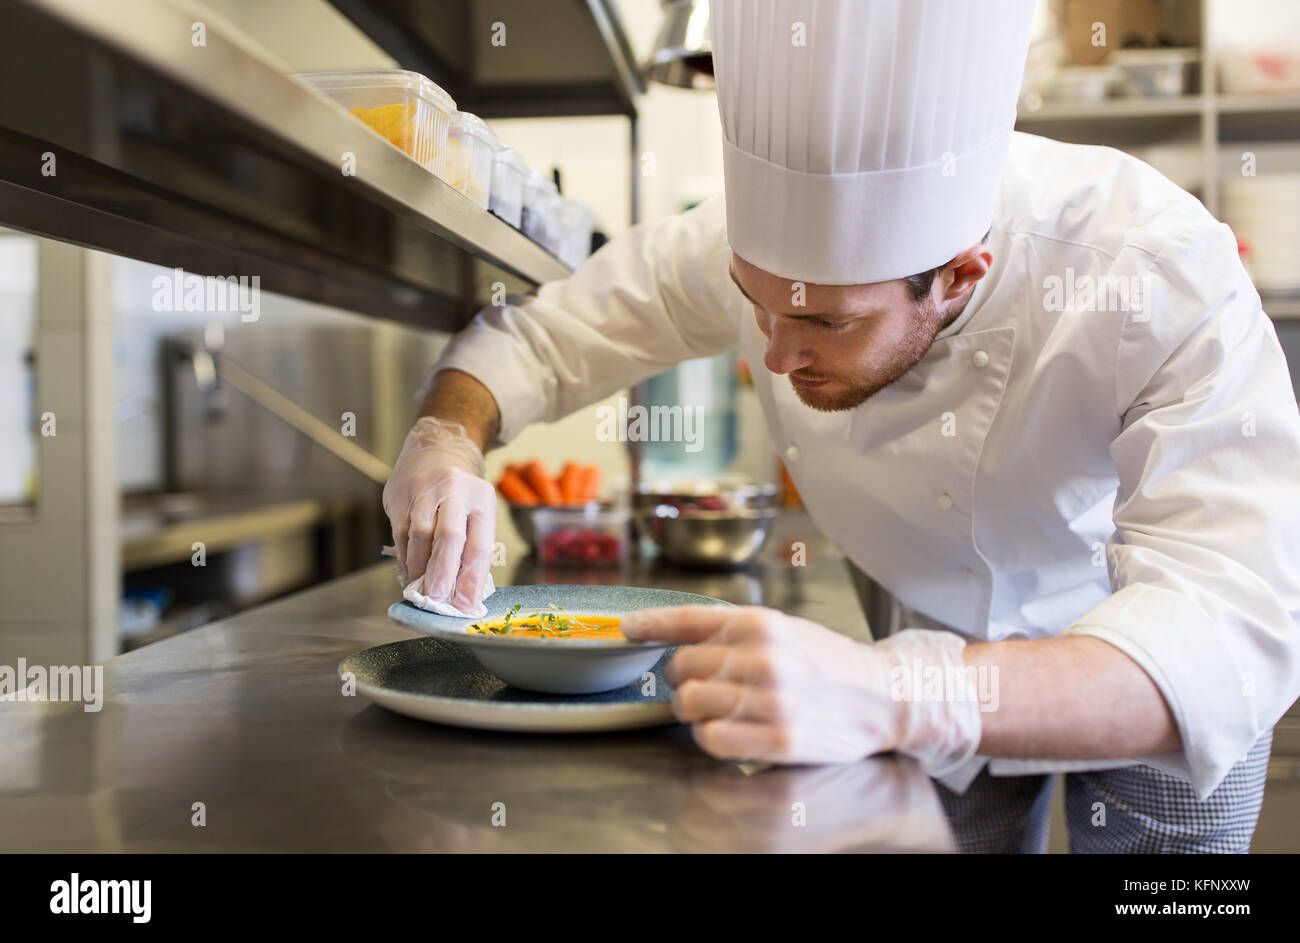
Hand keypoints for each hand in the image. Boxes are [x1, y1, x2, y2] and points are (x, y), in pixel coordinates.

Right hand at [382, 417, 495, 610]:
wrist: (436, 451)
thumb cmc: (461, 495)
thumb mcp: (477, 513)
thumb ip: (472, 549)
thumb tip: (465, 595)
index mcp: (482, 499)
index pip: (479, 545)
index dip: (471, 579)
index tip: (464, 605)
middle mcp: (455, 490)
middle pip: (448, 538)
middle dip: (442, 574)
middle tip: (435, 600)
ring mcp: (425, 489)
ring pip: (420, 536)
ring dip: (420, 568)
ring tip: (422, 589)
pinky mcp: (400, 493)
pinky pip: (401, 532)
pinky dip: (406, 556)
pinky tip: (411, 569)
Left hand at [620, 605, 981, 775]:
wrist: (884, 696)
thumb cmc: (828, 664)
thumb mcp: (783, 629)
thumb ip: (731, 631)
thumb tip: (673, 634)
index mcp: (761, 622)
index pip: (688, 619)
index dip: (650, 624)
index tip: (626, 629)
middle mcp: (763, 657)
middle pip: (680, 668)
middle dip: (684, 679)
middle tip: (706, 685)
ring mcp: (771, 700)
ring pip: (689, 705)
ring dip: (695, 711)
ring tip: (719, 709)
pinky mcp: (779, 740)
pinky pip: (712, 739)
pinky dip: (711, 737)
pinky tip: (730, 730)